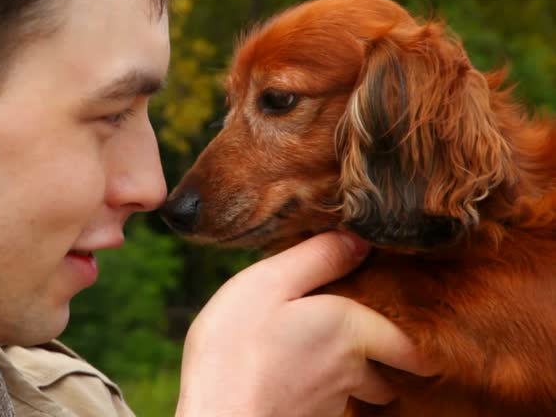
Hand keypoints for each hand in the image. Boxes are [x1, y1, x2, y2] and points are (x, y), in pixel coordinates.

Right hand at [175, 232, 436, 416]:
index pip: (411, 348)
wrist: (219, 414)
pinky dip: (314, 388)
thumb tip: (360, 238)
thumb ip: (317, 257)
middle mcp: (352, 370)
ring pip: (354, 389)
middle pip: (384, 372)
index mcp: (352, 329)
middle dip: (379, 360)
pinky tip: (290, 374)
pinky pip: (322, 400)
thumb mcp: (270, 282)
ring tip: (321, 355)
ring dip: (347, 376)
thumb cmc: (238, 347)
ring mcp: (329, 402)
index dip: (417, 343)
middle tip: (362, 338)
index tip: (416, 331)